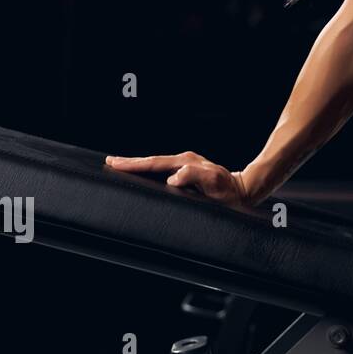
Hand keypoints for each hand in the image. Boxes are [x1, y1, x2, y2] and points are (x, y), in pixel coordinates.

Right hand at [105, 151, 253, 205]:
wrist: (243, 192)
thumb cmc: (229, 192)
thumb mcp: (214, 183)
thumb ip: (195, 176)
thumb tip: (173, 177)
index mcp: (187, 162)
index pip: (154, 163)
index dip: (134, 164)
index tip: (115, 163)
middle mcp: (185, 161)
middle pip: (152, 161)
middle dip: (130, 162)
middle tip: (109, 162)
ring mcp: (187, 165)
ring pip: (157, 164)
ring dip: (139, 165)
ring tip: (120, 166)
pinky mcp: (189, 172)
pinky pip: (164, 169)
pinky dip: (150, 170)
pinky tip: (143, 173)